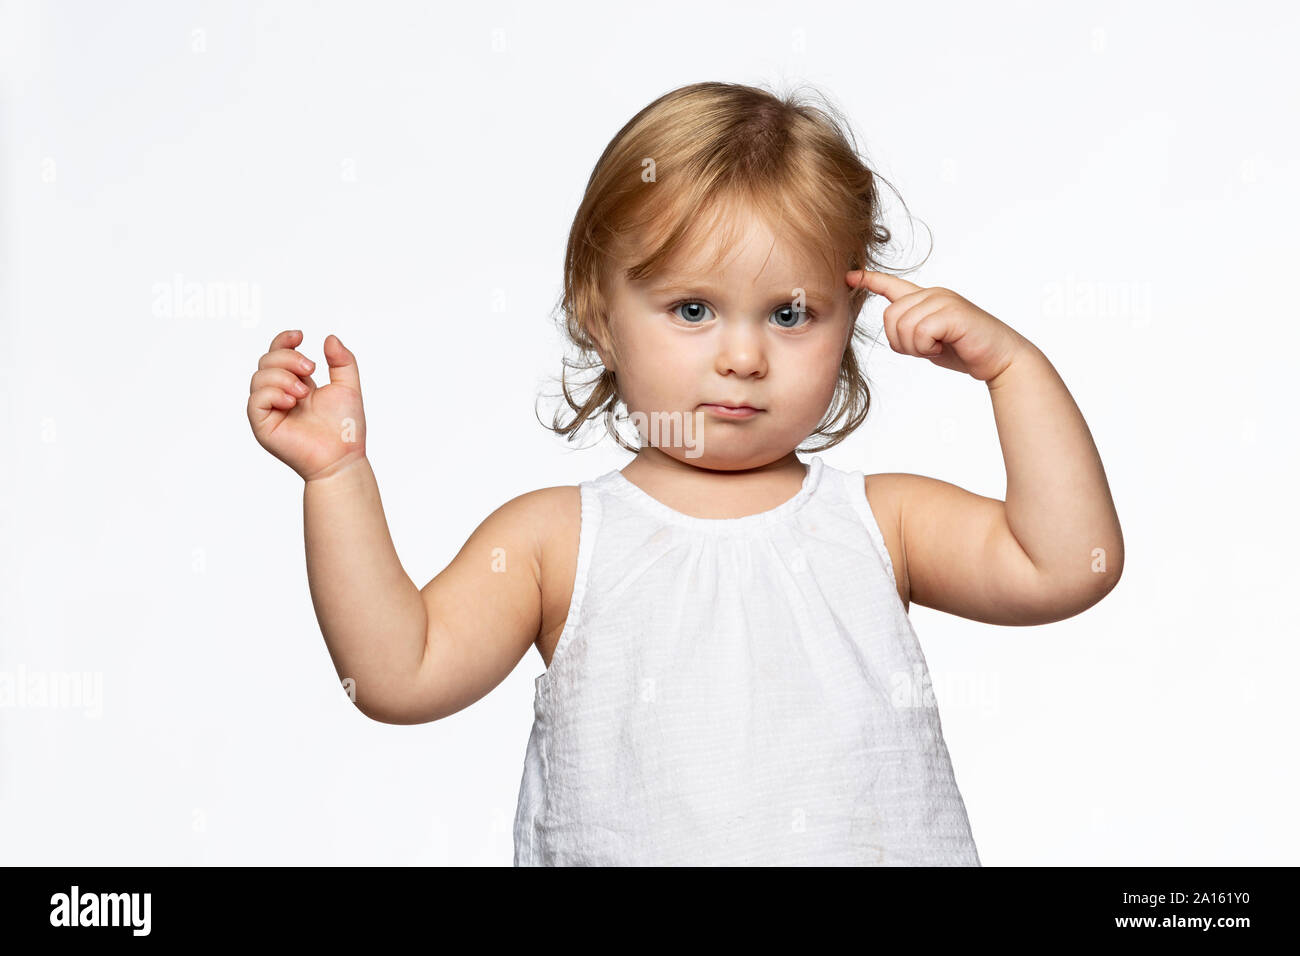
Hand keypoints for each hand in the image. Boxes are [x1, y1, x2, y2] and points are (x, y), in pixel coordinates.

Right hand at [247, 330, 367, 481]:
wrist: (342, 458)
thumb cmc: (345, 428)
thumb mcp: (348, 387)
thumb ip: (342, 362)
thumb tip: (329, 337)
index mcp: (296, 384)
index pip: (278, 354)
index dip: (284, 341)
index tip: (300, 336)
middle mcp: (279, 395)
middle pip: (266, 361)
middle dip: (288, 357)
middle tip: (311, 369)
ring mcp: (269, 410)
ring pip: (259, 377)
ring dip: (283, 376)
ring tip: (304, 392)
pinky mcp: (262, 425)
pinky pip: (256, 399)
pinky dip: (273, 393)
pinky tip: (292, 401)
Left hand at [848, 270, 1026, 382]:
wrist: (999, 359)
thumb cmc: (965, 350)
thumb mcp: (929, 340)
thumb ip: (910, 330)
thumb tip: (894, 327)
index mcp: (926, 299)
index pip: (892, 285)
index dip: (870, 281)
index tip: (850, 276)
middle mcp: (932, 294)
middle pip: (889, 316)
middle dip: (901, 342)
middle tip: (927, 349)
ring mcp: (942, 300)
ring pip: (902, 327)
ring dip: (916, 348)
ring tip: (938, 347)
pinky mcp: (951, 311)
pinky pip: (919, 333)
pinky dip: (927, 348)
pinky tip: (944, 347)